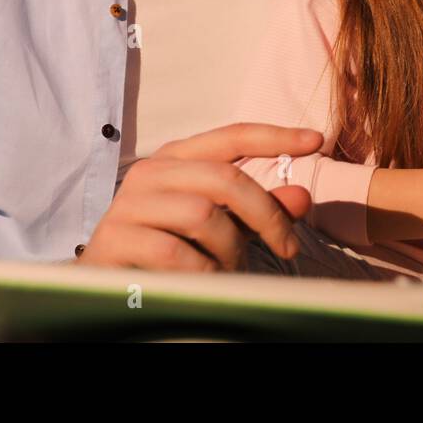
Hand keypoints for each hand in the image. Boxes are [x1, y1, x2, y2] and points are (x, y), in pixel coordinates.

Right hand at [74, 123, 322, 272]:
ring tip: (231, 270)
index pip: (231, 135)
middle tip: (287, 247)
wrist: (106, 287)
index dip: (274, 135)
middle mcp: (150, 172)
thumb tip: (303, 198)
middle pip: (224, 177)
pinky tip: (204, 282)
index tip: (316, 140)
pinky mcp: (114, 238)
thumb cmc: (171, 251)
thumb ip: (258, 210)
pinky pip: (174, 252)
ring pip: (203, 215)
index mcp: (177, 158)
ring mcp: (128, 203)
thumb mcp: (222, 227)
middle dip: (265, 214)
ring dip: (229, 250)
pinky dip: (201, 271)